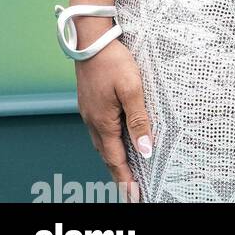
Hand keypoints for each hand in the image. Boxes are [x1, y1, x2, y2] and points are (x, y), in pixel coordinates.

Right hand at [75, 36, 153, 201]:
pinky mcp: (90, 101)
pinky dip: (109, 141)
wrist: (91, 39)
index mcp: (103, 122)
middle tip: (130, 188)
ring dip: (113, 158)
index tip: (133, 195)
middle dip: (119, 173)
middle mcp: (93, 121)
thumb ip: (139, 120)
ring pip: (102, 142)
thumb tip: (145, 149)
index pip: (115, 159)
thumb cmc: (112, 61)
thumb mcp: (132, 89)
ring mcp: (89, 111)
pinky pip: (100, 129)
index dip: (125, 178)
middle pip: (107, 155)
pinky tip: (116, 138)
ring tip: (125, 169)